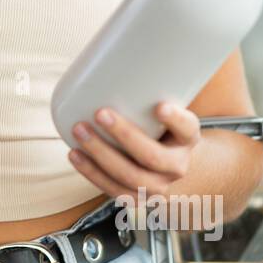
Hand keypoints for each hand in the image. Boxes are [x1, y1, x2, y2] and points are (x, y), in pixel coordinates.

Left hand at [66, 102, 200, 201]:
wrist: (171, 169)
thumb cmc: (161, 131)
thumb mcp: (166, 116)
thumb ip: (149, 97)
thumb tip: (109, 64)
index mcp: (187, 139)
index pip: (187, 129)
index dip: (175, 119)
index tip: (160, 106)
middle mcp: (177, 166)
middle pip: (151, 156)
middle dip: (124, 135)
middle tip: (100, 113)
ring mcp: (158, 187)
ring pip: (129, 176)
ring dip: (100, 153)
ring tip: (79, 131)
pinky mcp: (137, 199)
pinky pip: (112, 189)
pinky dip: (91, 172)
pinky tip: (75, 154)